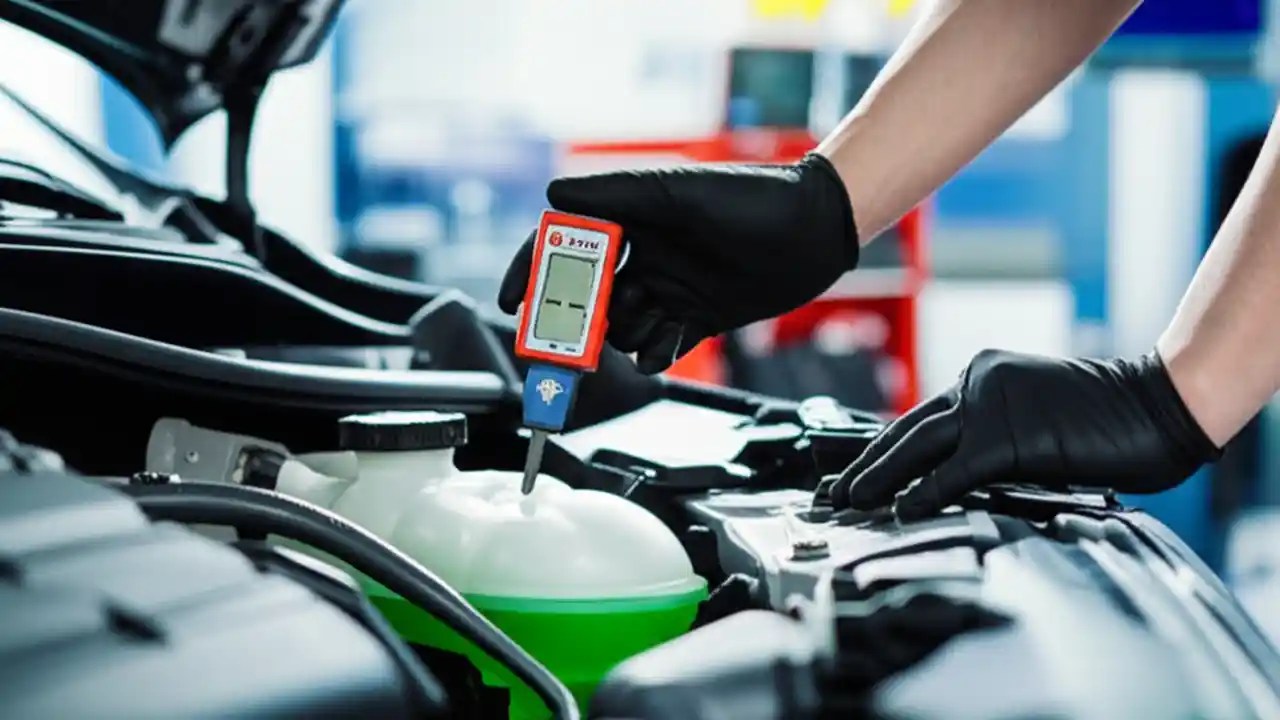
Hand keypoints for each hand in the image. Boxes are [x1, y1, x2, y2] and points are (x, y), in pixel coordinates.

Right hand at [498, 154, 858, 373]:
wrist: (816, 230)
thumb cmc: (753, 199)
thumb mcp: (678, 192)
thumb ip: (615, 197)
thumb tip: (553, 194)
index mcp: (632, 221)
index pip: (567, 247)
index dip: (533, 272)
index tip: (513, 302)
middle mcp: (645, 256)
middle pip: (587, 296)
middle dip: (576, 320)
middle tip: (573, 341)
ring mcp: (669, 289)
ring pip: (619, 327)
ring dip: (623, 334)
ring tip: (650, 322)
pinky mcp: (696, 318)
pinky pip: (657, 347)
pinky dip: (653, 353)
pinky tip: (664, 346)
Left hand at [821, 349, 1221, 520]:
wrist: (1160, 405)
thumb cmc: (1108, 418)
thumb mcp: (1035, 420)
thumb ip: (992, 438)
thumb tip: (953, 477)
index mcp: (981, 376)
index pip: (918, 418)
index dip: (881, 450)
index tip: (853, 473)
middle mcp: (976, 383)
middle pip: (904, 430)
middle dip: (864, 465)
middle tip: (833, 493)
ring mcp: (989, 407)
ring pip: (915, 447)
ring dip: (876, 479)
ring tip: (849, 504)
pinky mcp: (1007, 438)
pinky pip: (953, 472)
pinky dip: (923, 494)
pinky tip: (900, 513)